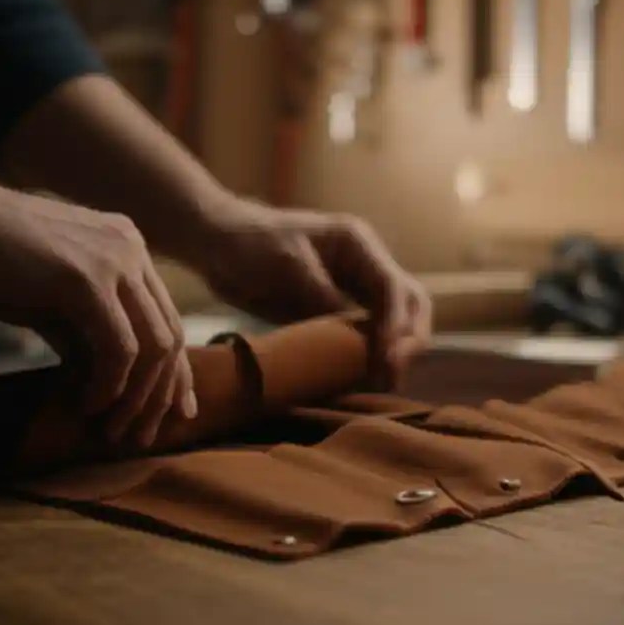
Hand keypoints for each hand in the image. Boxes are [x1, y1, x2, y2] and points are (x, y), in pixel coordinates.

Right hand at [0, 184, 195, 447]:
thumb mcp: (51, 300)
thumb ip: (83, 333)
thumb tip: (103, 382)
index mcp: (127, 248)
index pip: (168, 320)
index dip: (175, 375)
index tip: (174, 415)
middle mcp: (131, 249)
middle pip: (171, 337)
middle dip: (159, 397)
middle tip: (139, 439)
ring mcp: (114, 260)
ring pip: (154, 348)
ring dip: (136, 399)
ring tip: (111, 431)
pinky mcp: (87, 280)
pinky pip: (120, 349)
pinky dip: (110, 385)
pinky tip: (89, 404)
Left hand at [185, 197, 432, 385]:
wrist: (215, 242)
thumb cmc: (249, 241)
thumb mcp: (287, 266)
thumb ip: (322, 297)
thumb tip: (356, 334)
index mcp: (358, 245)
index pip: (395, 288)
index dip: (398, 324)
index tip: (387, 357)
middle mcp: (363, 267)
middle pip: (409, 305)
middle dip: (408, 340)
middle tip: (391, 375)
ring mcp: (350, 291)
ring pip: (391, 324)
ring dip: (393, 353)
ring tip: (381, 383)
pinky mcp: (332, 312)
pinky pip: (360, 338)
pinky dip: (366, 359)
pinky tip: (359, 380)